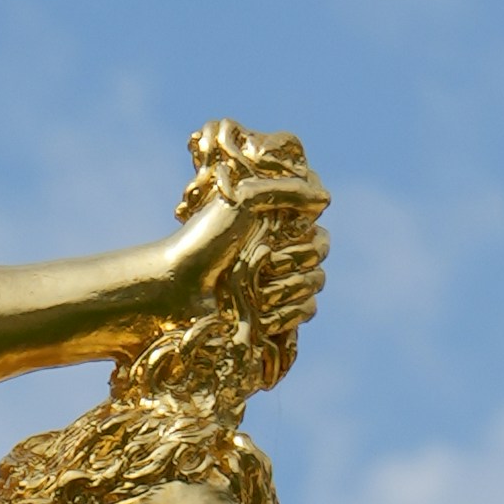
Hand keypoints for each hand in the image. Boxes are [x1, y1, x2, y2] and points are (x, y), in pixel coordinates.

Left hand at [169, 122, 327, 381]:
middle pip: (320, 254)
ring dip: (284, 287)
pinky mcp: (276, 313)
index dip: (304, 232)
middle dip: (290, 260)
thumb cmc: (205, 240)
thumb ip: (288, 189)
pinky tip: (258, 311)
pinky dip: (285, 311)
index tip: (281, 232)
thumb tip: (326, 200)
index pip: (317, 225)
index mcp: (276, 222)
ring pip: (315, 283)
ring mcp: (279, 283)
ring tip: (251, 289)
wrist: (178, 289)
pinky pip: (306, 310)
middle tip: (260, 262)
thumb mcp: (243, 198)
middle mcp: (281, 251)